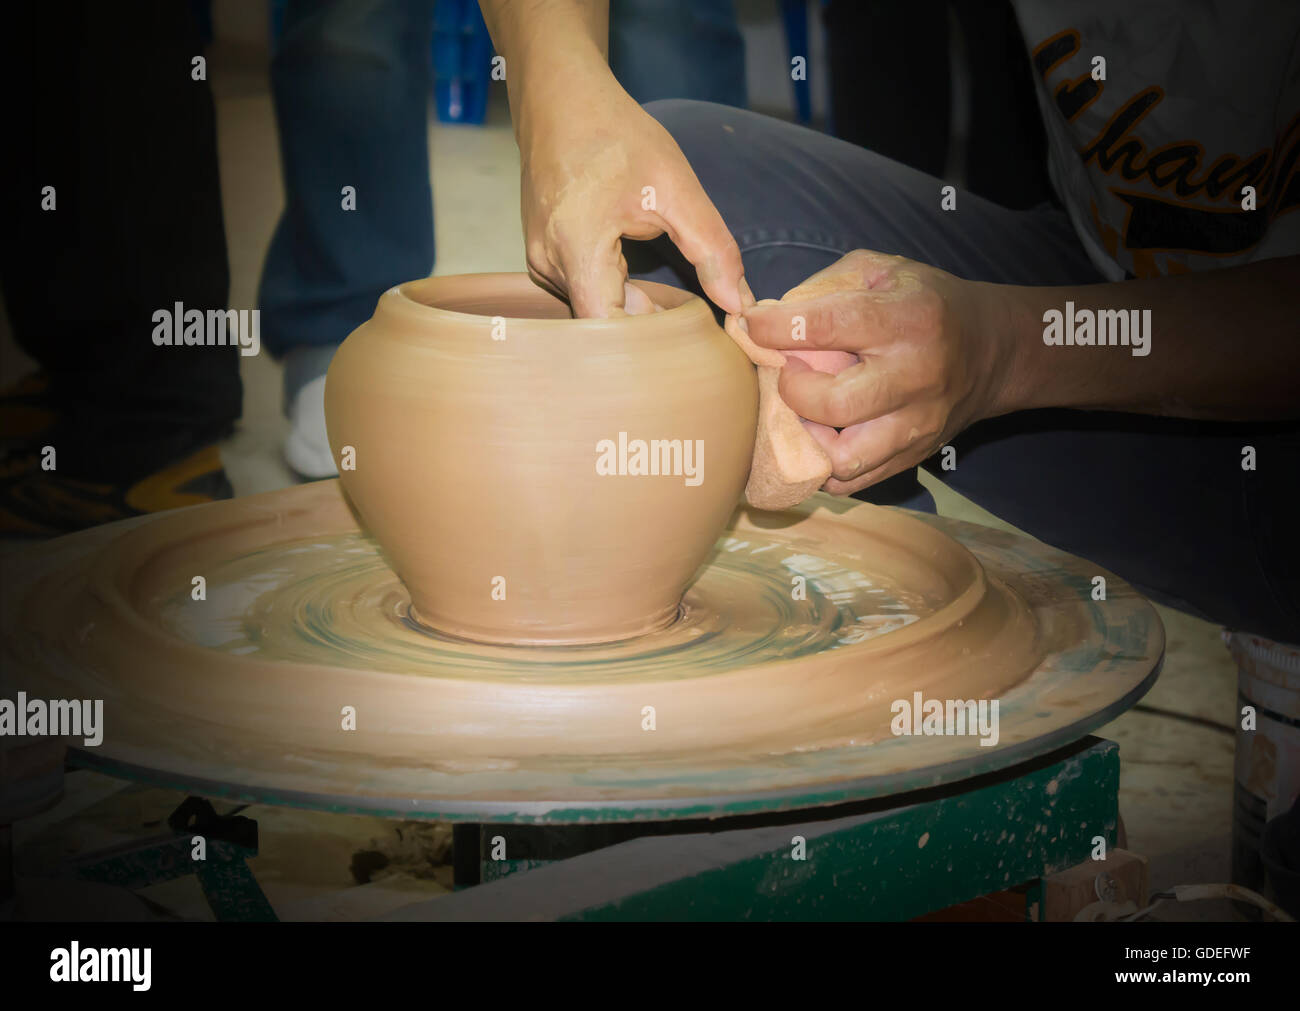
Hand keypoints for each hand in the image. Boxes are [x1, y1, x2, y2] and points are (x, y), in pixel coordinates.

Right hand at [516, 61, 749, 317]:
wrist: (562, 100)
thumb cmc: (617, 136)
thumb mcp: (677, 187)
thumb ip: (711, 250)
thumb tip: (739, 306)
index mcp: (576, 249)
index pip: (609, 330)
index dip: (648, 341)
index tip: (686, 335)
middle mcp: (548, 264)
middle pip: (600, 325)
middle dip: (643, 326)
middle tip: (684, 315)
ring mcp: (539, 263)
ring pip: (590, 311)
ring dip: (626, 308)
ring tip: (657, 285)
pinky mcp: (540, 258)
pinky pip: (580, 292)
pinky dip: (609, 292)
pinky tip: (630, 270)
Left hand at [739, 250, 1010, 494]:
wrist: (993, 350)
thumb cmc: (925, 304)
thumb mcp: (882, 272)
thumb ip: (822, 288)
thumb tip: (764, 318)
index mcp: (908, 319)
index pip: (828, 326)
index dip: (777, 330)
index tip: (751, 326)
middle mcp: (917, 376)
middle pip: (834, 403)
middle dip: (794, 390)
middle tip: (789, 375)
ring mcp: (919, 424)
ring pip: (845, 457)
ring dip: (809, 438)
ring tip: (806, 413)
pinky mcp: (915, 456)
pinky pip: (855, 481)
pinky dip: (824, 466)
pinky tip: (819, 437)